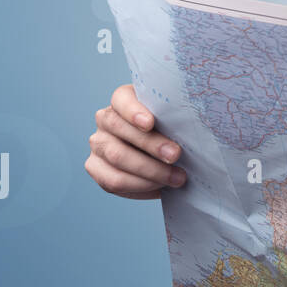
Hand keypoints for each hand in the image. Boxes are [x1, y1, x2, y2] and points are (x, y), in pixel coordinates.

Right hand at [85, 83, 185, 198]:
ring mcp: (98, 144)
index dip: (133, 111)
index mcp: (123, 100)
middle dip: (151, 144)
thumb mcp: (175, 121)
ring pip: (117, 157)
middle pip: (120, 130)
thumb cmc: (173, 131)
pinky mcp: (96, 168)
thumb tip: (191, 130)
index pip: (121, 99)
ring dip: (150, 170)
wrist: (165, 155)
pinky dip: (140, 186)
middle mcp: (105, 119)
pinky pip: (113, 181)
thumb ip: (176, 120)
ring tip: (177, 177)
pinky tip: (160, 186)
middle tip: (176, 155)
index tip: (150, 123)